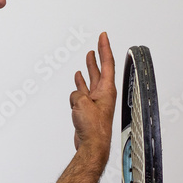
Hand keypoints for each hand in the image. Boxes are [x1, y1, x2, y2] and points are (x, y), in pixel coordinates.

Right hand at [70, 32, 116, 163]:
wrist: (92, 145)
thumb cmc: (93, 128)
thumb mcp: (82, 104)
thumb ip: (77, 94)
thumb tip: (75, 95)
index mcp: (107, 90)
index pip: (107, 63)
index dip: (105, 48)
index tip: (103, 36)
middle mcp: (103, 94)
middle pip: (101, 69)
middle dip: (99, 56)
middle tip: (98, 44)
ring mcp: (96, 102)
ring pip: (92, 80)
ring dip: (89, 69)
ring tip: (89, 58)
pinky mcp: (89, 109)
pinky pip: (83, 92)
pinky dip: (80, 85)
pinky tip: (78, 81)